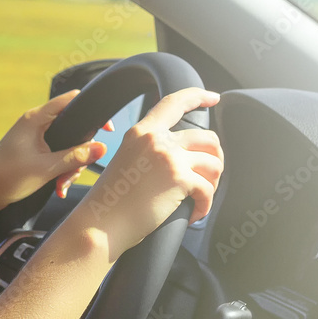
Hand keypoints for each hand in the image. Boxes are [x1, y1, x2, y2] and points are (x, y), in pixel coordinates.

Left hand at [0, 90, 111, 215]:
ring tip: (62, 184)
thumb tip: (102, 147)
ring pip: (67, 145)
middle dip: (79, 152)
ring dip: (70, 166)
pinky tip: (59, 187)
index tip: (107, 129)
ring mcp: (34, 138)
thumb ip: (75, 157)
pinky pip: (57, 156)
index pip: (70, 101)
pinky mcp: (34, 152)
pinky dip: (61, 170)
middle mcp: (35, 124)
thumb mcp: (46, 168)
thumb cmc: (7, 177)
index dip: (91, 112)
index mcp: (35, 119)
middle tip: (75, 172)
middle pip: (72, 128)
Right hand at [69, 87, 223, 259]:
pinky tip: (193, 212)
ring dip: (212, 184)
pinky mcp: (179, 178)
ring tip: (197, 197)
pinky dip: (205, 205)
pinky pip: (209, 190)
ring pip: (214, 163)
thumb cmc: (113, 200)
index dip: (197, 96)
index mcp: (141, 131)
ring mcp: (168, 157)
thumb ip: (151, 149)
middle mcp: (156, 139)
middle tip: (207, 177)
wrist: (102, 222)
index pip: (174, 101)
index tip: (213, 98)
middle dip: (214, 158)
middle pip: (207, 137)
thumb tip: (184, 155)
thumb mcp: (127, 159)